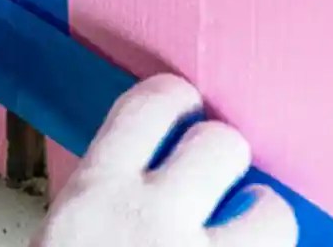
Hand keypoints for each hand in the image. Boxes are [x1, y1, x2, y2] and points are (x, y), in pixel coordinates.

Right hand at [33, 75, 297, 246]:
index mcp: (91, 200)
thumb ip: (96, 208)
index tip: (184, 106)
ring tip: (253, 233)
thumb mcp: (59, 240)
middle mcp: (149, 222)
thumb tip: (132, 184)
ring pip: (273, 213)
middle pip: (221, 143)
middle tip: (223, 183)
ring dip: (265, 221)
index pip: (150, 104)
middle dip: (225, 160)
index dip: (175, 100)